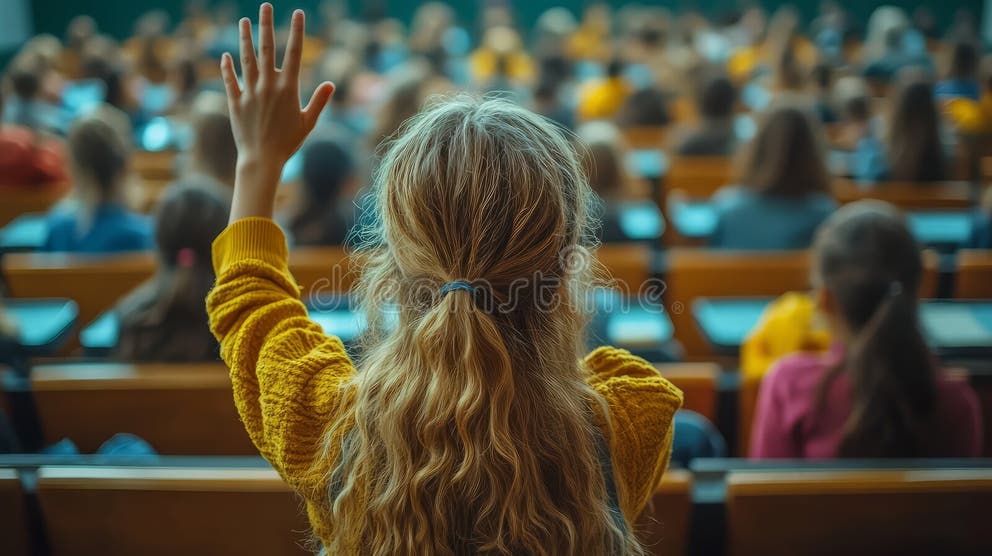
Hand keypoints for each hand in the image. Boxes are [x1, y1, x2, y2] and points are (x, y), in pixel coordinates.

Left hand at [221, 3, 334, 221]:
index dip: (297, 31)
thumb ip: (319, 101)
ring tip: (243, 21)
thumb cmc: (288, 144)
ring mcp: (250, 93)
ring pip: (246, 59)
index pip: (294, 53)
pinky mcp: (235, 102)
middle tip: (265, 6)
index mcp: (288, 89)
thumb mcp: (309, 123)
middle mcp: (268, 86)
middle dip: (266, 25)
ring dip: (244, 38)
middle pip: (267, 49)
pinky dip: (228, 67)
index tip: (298, 13)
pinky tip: (226, 55)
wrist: (262, 159)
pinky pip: (230, 80)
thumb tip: (331, 84)